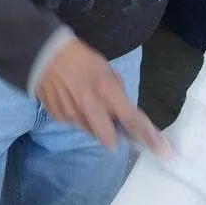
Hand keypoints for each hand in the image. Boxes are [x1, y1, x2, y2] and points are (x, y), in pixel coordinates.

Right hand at [35, 38, 168, 155]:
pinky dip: (77, 117)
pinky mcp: (58, 117)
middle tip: (111, 125)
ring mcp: (72, 114)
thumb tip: (123, 114)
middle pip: (109, 139)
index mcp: (106, 90)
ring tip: (84, 102)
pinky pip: (74, 124)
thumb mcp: (105, 69)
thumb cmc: (80, 57)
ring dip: (93, 124)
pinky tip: (70, 100)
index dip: (148, 137)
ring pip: (91, 132)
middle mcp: (90, 106)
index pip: (132, 120)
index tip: (162, 151)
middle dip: (114, 137)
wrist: (43, 53)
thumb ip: (116, 93)